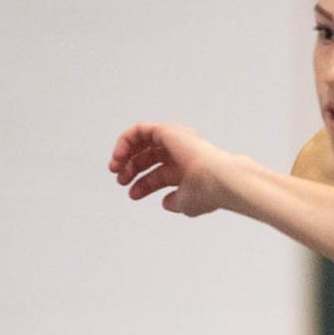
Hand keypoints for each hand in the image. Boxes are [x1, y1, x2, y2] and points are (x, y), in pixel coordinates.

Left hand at [108, 123, 236, 216]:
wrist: (218, 180)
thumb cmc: (208, 192)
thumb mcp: (186, 204)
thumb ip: (175, 202)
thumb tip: (165, 203)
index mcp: (186, 170)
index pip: (158, 175)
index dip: (142, 185)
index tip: (132, 194)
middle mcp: (181, 154)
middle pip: (148, 159)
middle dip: (131, 170)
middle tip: (121, 181)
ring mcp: (174, 141)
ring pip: (142, 142)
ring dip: (125, 154)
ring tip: (115, 167)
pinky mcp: (167, 132)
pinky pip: (139, 131)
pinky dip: (125, 142)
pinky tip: (119, 156)